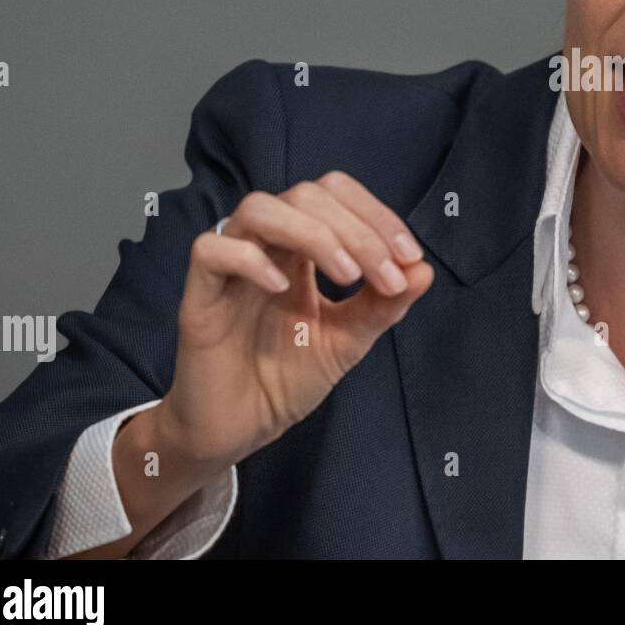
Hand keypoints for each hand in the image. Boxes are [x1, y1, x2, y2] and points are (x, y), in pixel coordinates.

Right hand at [157, 171, 433, 469]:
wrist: (242, 429)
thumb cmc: (288, 377)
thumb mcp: (350, 338)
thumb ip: (384, 303)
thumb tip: (425, 269)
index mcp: (300, 247)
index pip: (335, 196)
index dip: (376, 214)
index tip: (409, 257)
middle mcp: (265, 246)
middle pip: (305, 195)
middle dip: (357, 229)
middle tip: (386, 275)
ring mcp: (230, 267)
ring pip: (258, 208)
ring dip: (313, 234)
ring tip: (346, 277)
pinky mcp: (200, 297)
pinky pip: (210, 250)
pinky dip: (250, 259)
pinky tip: (282, 289)